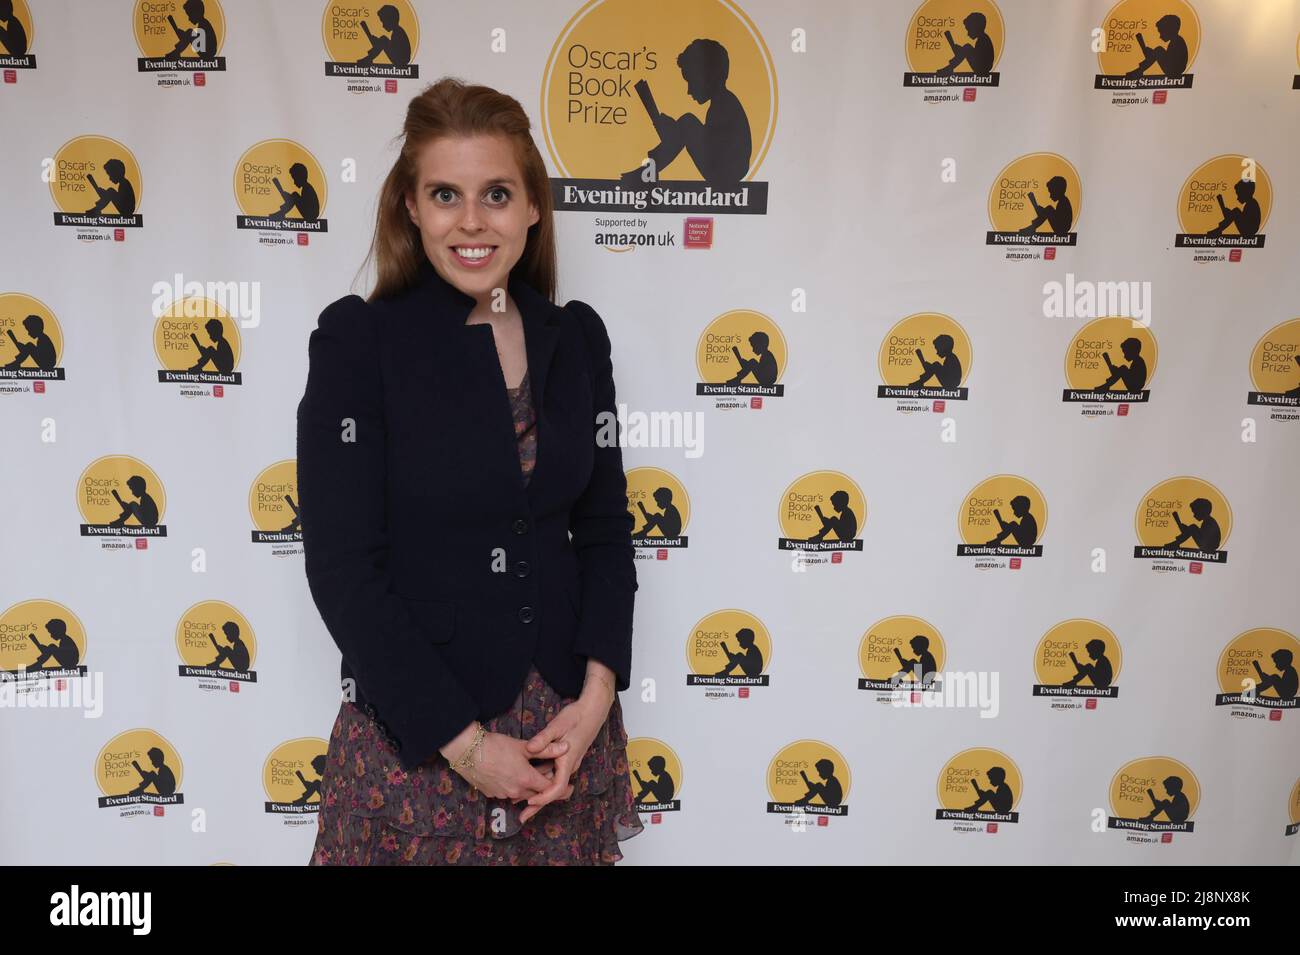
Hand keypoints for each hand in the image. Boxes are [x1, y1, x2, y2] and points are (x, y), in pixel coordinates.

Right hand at [447, 729, 570, 801]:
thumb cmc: (496, 746)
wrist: (468, 751)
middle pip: (536, 794)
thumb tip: (566, 746)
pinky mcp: (491, 794)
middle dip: (544, 786)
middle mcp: (516, 791)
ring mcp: (502, 794)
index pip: (549, 788)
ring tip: (530, 773)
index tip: (567, 783)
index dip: (558, 784)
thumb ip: (547, 749)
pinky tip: (511, 774)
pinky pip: (508, 794)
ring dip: (528, 787)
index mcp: (526, 779)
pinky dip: (513, 787)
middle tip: (550, 776)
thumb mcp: (524, 746)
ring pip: (522, 795)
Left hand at [517, 689, 612, 823]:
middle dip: (538, 803)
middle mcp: (569, 766)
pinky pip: (552, 774)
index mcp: (568, 760)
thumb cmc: (577, 717)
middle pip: (553, 790)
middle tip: (522, 816)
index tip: (529, 801)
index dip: (543, 797)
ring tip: (518, 802)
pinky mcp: (565, 759)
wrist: (593, 711)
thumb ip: (544, 738)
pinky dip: (540, 780)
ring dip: (537, 792)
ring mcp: (567, 763)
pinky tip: (527, 782)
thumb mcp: (559, 725)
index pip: (557, 787)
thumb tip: (529, 748)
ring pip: (552, 783)